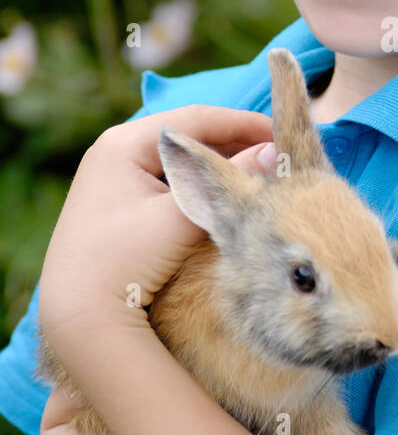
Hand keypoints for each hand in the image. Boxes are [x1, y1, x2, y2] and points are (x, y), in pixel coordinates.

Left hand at [37, 104, 275, 351]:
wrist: (78, 315)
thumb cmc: (122, 261)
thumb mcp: (179, 218)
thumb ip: (227, 181)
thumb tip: (274, 153)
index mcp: (124, 143)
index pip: (197, 119)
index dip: (244, 124)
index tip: (282, 137)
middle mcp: (116, 152)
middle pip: (189, 137)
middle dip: (235, 146)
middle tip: (277, 160)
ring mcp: (116, 177)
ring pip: (182, 161)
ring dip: (218, 167)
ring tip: (259, 177)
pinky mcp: (121, 203)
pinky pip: (170, 182)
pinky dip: (200, 185)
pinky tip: (226, 198)